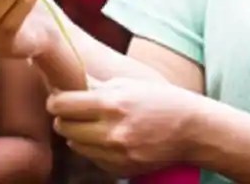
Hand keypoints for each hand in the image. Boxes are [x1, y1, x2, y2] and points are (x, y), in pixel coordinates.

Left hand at [49, 78, 205, 177]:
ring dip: (78, 134)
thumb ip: (95, 85)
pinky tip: (109, 138)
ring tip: (93, 124)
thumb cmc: (160, 100)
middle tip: (73, 112)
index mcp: (112, 103)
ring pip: (75, 145)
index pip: (63, 105)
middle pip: (64, 127)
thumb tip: (66, 80)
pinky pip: (93, 159)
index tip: (58, 99)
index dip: (56, 101)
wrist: (192, 130)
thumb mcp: (128, 84)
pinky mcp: (121, 169)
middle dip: (64, 118)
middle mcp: (111, 131)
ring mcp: (116, 154)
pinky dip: (95, 149)